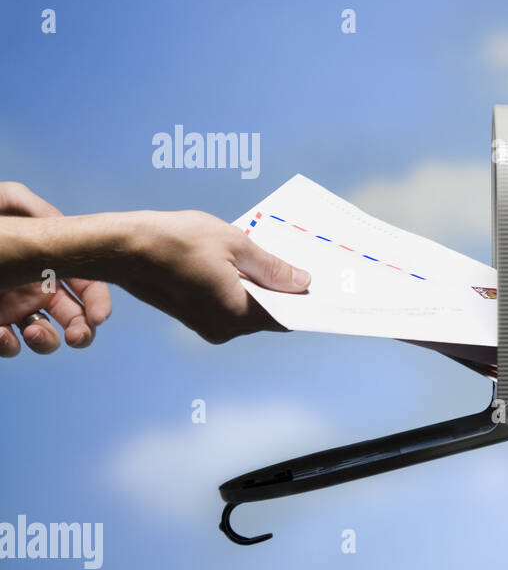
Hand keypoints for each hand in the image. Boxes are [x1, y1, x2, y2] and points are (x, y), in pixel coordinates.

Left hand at [0, 182, 112, 357]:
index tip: (98, 316)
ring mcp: (9, 311)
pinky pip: (5, 344)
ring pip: (44, 338)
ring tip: (33, 332)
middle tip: (77, 336)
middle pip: (74, 319)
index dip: (99, 302)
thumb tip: (65, 230)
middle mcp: (32, 290)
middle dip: (82, 331)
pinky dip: (7, 344)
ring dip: (47, 341)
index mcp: (44, 263)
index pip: (86, 286)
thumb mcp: (3, 201)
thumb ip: (34, 207)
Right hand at [115, 210, 310, 343]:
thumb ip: (273, 268)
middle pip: (269, 315)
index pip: (286, 317)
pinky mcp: (195, 318)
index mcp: (237, 314)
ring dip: (262, 290)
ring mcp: (207, 326)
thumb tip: (303, 283)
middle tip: (302, 266)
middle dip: (285, 293)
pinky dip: (242, 291)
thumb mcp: (235, 244)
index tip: (322, 287)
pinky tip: (246, 267)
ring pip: (249, 311)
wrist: (123, 248)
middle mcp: (224, 329)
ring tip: (274, 261)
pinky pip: (230, 308)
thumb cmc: (177, 240)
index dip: (305, 302)